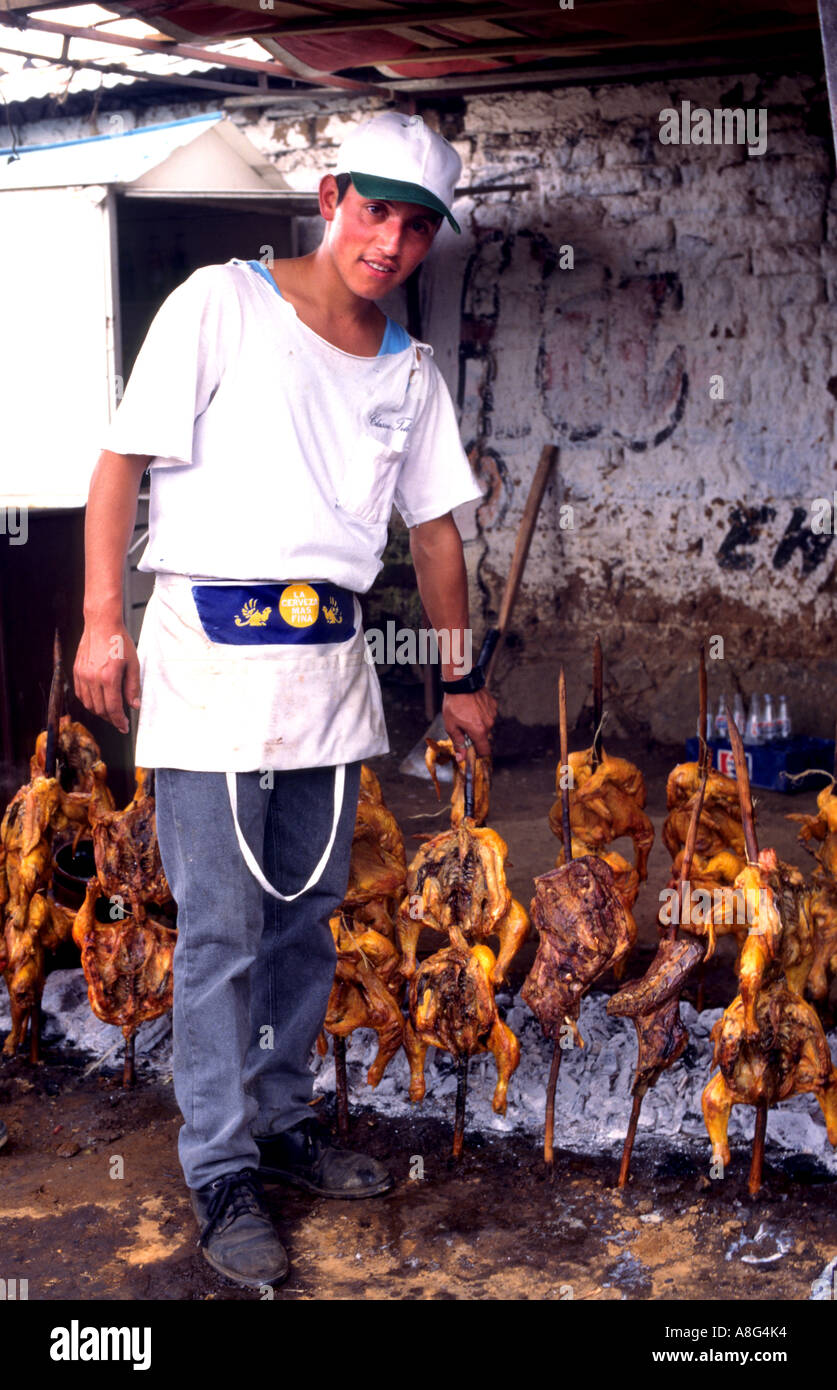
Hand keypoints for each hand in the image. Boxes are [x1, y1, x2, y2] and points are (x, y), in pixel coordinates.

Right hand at [73, 620, 139, 734]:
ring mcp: (82, 675)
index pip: (113, 709)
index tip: (125, 727)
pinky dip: (89, 702)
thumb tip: (134, 705)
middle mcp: (93, 679)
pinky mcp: (76, 671)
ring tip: (111, 713)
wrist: (101, 624)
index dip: (119, 721)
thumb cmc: (119, 642)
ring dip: (100, 712)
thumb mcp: (133, 664)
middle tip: (120, 722)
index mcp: (109, 678)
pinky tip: (98, 701)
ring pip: (89, 704)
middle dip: (111, 719)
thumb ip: (133, 687)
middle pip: (100, 709)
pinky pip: (81, 694)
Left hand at [442, 687, 496, 759]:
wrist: (461, 683)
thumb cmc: (454, 704)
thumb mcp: (451, 726)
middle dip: (475, 735)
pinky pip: (488, 714)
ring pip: (486, 725)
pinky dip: (481, 714)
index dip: (479, 754)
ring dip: (478, 723)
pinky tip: (473, 706)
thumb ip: (458, 743)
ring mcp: (492, 713)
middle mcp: (489, 723)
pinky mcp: (493, 705)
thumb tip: (461, 758)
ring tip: (467, 713)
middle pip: (484, 737)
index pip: (485, 751)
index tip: (472, 751)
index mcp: (479, 731)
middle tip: (463, 726)